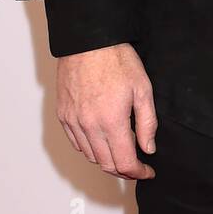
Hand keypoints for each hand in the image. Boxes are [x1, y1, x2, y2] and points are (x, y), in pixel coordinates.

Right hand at [56, 42, 157, 180]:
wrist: (88, 41)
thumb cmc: (117, 60)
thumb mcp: (142, 89)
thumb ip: (147, 123)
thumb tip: (148, 148)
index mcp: (111, 121)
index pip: (124, 162)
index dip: (138, 172)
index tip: (147, 171)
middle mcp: (89, 126)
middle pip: (106, 164)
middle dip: (124, 169)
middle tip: (137, 165)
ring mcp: (73, 121)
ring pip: (90, 156)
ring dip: (107, 160)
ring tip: (121, 152)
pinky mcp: (63, 115)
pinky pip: (76, 142)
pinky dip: (89, 148)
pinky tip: (100, 141)